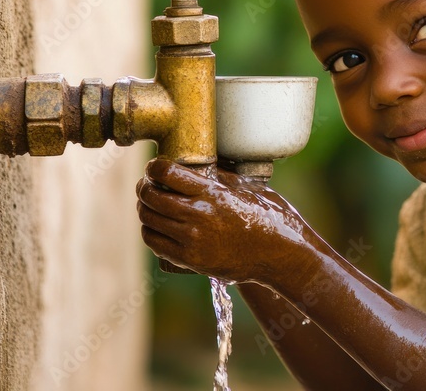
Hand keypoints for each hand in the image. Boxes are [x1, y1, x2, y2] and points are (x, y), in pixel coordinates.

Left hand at [135, 158, 315, 284]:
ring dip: (145, 209)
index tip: (154, 167)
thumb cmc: (271, 218)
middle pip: (151, 196)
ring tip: (150, 205)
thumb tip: (199, 166)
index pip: (166, 173)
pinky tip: (157, 226)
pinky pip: (155, 243)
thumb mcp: (248, 188)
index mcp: (213, 193)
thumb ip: (220, 177)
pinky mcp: (191, 260)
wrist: (281, 256)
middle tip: (148, 185)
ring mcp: (193, 240)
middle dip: (144, 187)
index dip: (154, 167)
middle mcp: (199, 215)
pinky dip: (150, 232)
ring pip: (148, 220)